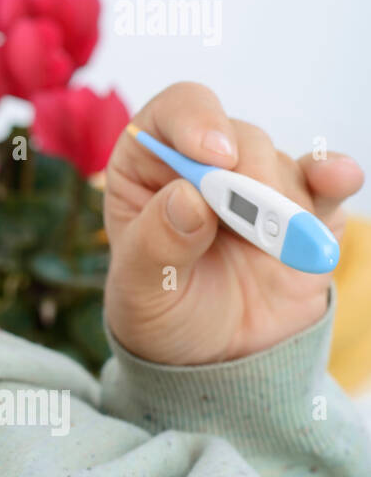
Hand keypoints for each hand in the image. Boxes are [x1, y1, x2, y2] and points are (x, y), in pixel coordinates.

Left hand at [102, 81, 363, 365]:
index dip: (194, 121)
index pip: (172, 114)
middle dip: (244, 174)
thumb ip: (156, 244)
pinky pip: (326, 182)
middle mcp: (203, 166)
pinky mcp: (305, 214)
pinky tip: (337, 177)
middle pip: (235, 136)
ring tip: (269, 247)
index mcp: (148, 168)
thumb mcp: (139, 289)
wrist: (208, 361)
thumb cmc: (160, 313)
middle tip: (246, 218)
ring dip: (279, 201)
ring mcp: (257, 187)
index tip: (212, 156)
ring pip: (279, 164)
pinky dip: (334, 176)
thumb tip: (189, 197)